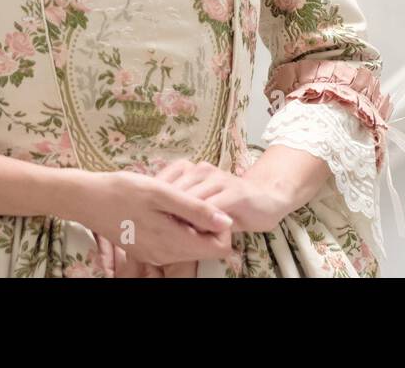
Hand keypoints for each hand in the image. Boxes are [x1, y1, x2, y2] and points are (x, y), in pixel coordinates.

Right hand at [79, 169, 234, 267]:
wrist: (87, 199)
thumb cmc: (125, 190)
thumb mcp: (163, 193)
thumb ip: (196, 209)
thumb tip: (228, 221)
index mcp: (173, 242)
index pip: (219, 248)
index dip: (222, 227)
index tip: (209, 206)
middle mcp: (165, 255)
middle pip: (205, 248)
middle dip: (206, 226)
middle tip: (192, 199)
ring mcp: (154, 255)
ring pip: (189, 246)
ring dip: (190, 226)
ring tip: (176, 201)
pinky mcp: (145, 251)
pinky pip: (172, 245)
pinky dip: (176, 228)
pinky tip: (163, 208)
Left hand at [154, 159, 288, 233]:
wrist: (266, 199)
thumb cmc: (230, 204)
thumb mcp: (201, 203)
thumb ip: (180, 206)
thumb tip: (151, 219)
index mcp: (191, 170)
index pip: (163, 183)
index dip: (151, 202)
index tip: (139, 218)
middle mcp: (202, 170)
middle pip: (173, 191)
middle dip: (161, 211)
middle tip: (149, 229)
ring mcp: (218, 179)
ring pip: (190, 198)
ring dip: (178, 216)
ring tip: (166, 233)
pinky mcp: (234, 191)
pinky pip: (211, 207)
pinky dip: (199, 220)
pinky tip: (193, 232)